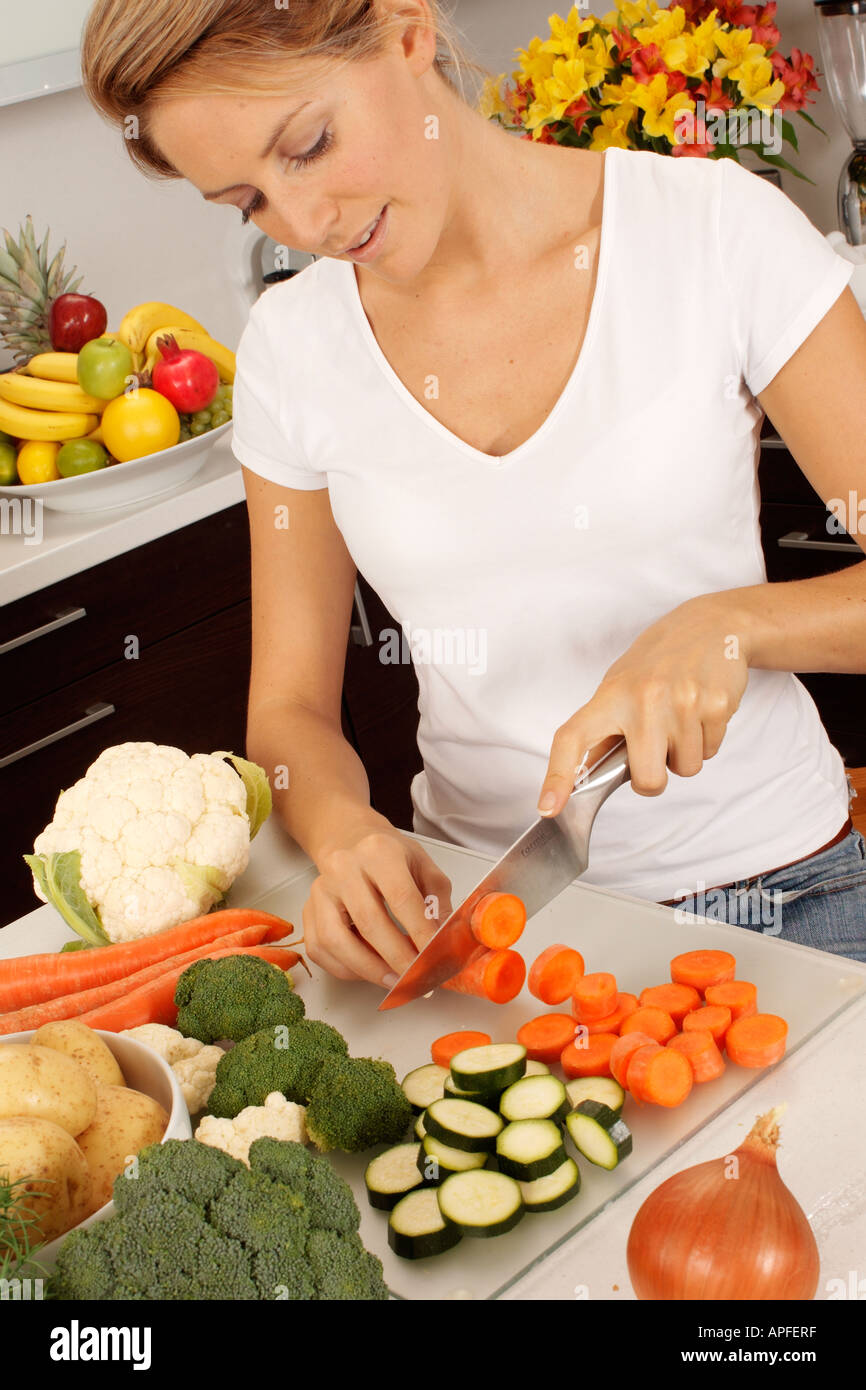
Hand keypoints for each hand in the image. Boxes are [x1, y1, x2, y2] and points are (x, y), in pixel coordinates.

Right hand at [302, 810, 453, 986]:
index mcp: (379, 851)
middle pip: (369, 922)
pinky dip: (346, 969)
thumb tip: (440, 942)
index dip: (419, 932)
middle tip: (417, 978)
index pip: (401, 897)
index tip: (434, 958)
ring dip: (369, 969)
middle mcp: (344, 868)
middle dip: (397, 958)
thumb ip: (436, 901)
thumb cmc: (389, 855)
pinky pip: (320, 950)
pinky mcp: (307, 910)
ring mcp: (321, 890)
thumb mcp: (423, 865)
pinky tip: (369, 971)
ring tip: (394, 981)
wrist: (349, 840)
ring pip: (336, 940)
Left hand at [536, 595, 750, 813]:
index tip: (548, 807)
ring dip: (683, 754)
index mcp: (611, 696)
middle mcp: (644, 700)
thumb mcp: (620, 685)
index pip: (573, 739)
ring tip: (681, 718)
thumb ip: (605, 728)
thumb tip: (586, 773)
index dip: (557, 777)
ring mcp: (683, 703)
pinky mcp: (716, 706)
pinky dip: (705, 741)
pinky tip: (701, 711)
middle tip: (655, 748)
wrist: (712, 625)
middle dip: (653, 777)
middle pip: (648, 780)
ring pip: (685, 769)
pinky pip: (710, 752)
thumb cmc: (659, 659)